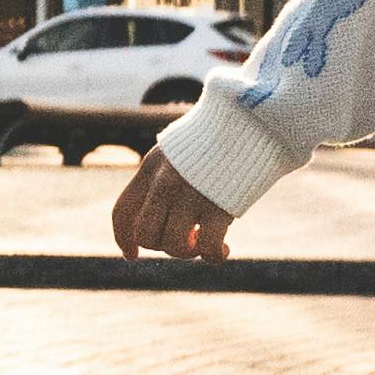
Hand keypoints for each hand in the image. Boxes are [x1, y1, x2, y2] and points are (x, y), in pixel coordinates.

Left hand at [110, 145, 233, 266]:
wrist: (251, 119)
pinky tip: (225, 249)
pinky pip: (207, 247)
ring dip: (190, 252)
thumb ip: (165, 177)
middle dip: (164, 245)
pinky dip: (215, 255)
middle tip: (187, 238)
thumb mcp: (180, 149)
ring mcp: (189, 194)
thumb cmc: (221, 136)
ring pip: (174, 246)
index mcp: (152, 166)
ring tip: (205, 241)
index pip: (123, 212)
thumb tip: (162, 215)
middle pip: (146, 235)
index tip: (131, 256)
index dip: (123, 239)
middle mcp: (164, 182)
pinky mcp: (218, 206)